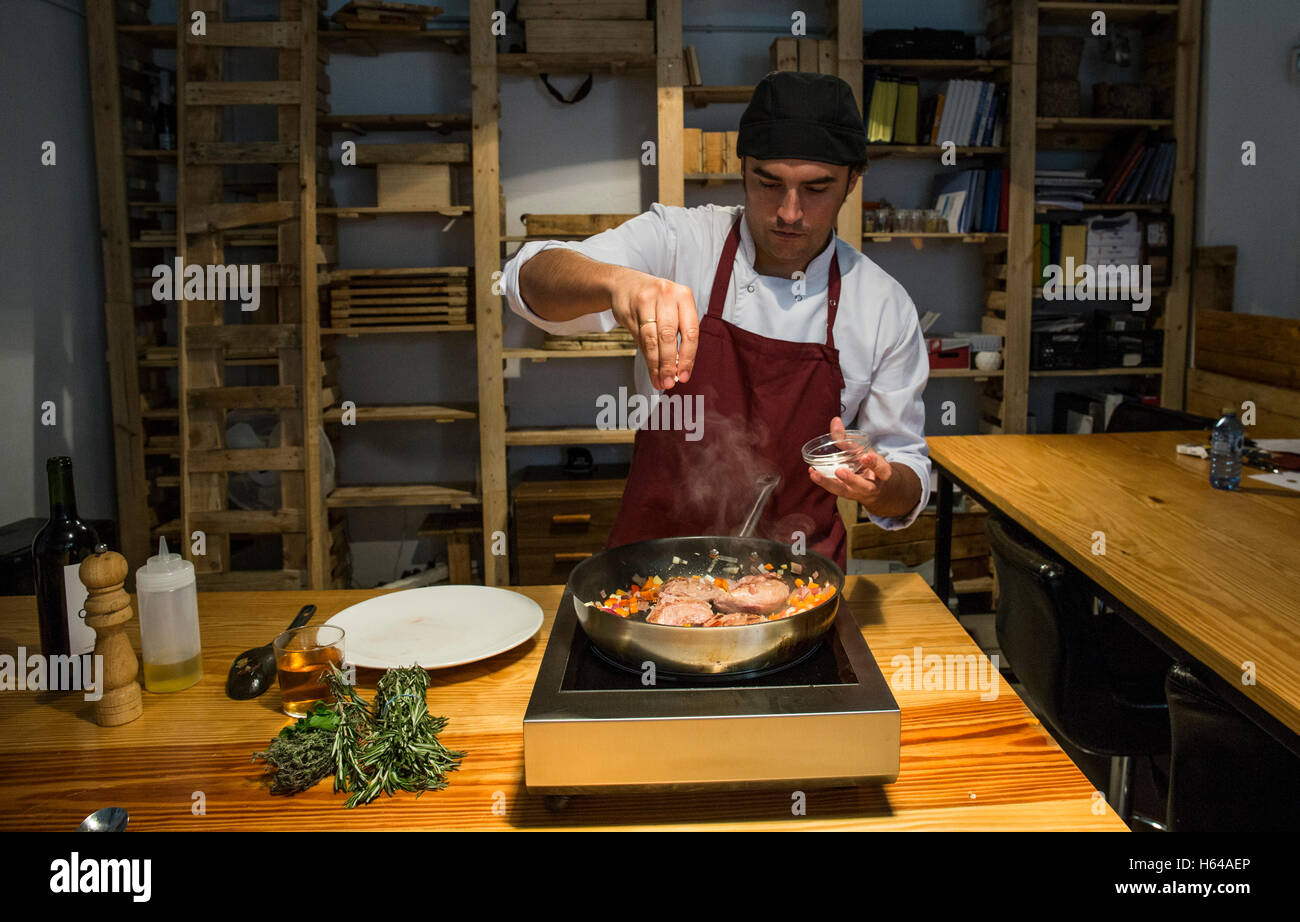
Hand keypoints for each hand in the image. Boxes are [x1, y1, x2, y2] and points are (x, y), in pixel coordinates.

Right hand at [608, 268, 699, 389]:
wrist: (624, 283)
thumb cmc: (654, 301)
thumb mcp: (671, 311)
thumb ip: (677, 337)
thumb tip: (677, 370)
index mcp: (684, 296)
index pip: (690, 331)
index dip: (688, 357)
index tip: (683, 375)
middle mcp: (667, 295)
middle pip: (669, 336)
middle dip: (668, 364)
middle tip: (668, 382)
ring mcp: (646, 300)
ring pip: (652, 339)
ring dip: (656, 364)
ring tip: (659, 381)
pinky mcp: (629, 307)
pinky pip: (639, 338)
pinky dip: (646, 356)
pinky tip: (650, 368)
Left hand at [808, 417, 916, 517]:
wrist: (876, 487)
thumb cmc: (869, 465)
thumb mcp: (864, 450)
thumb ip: (848, 438)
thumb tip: (835, 420)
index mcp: (882, 473)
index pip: (881, 469)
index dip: (873, 463)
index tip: (865, 456)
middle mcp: (871, 486)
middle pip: (863, 486)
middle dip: (851, 479)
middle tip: (840, 471)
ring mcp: (857, 493)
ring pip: (844, 491)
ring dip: (829, 483)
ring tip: (816, 473)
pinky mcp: (846, 494)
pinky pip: (834, 489)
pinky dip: (823, 481)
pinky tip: (812, 473)